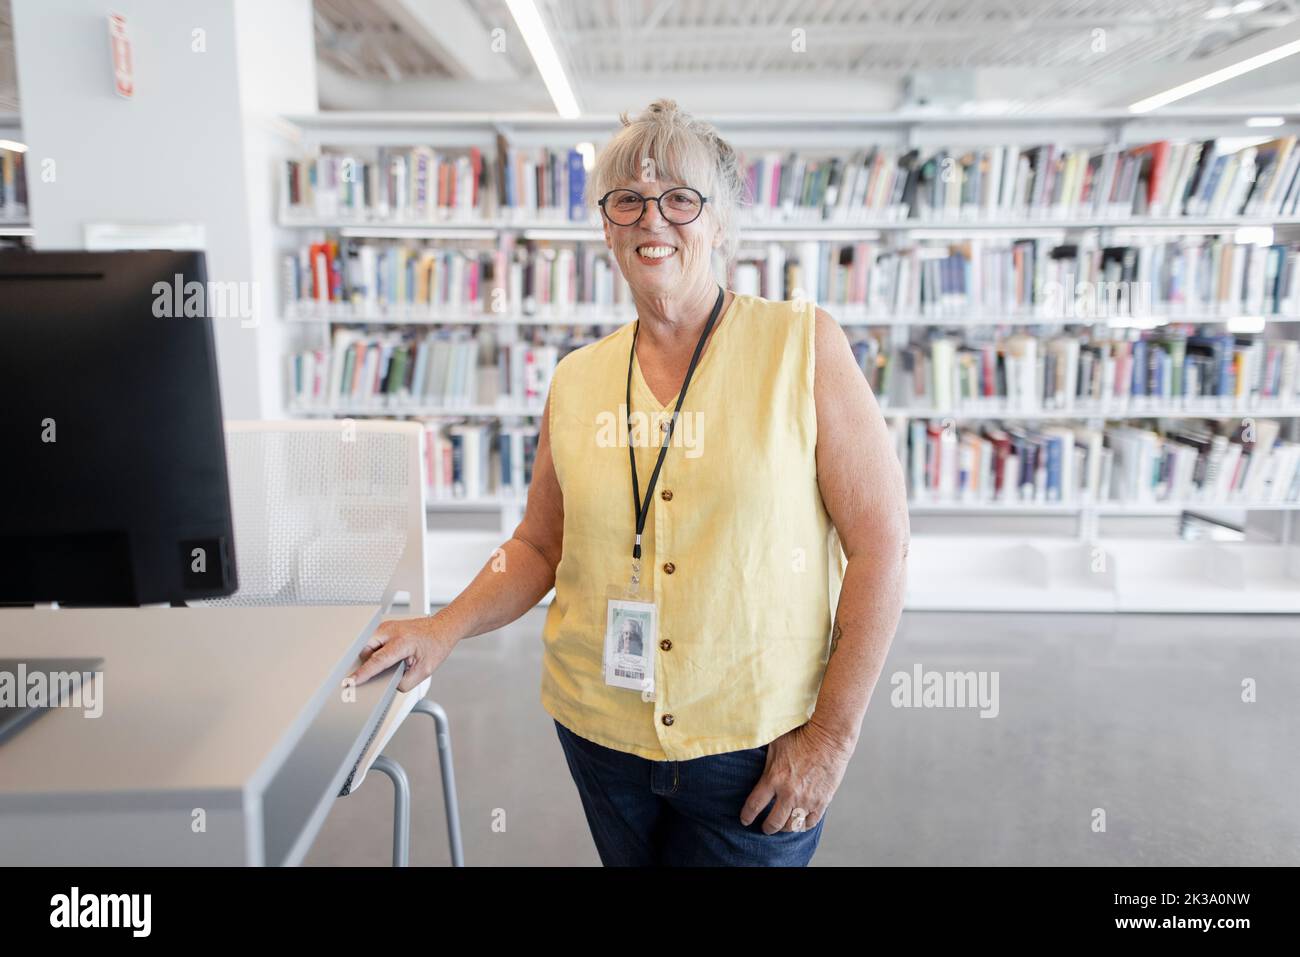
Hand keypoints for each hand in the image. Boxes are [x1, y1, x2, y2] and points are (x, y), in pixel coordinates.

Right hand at [345, 614, 459, 692]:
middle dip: (367, 663)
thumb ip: (406, 682)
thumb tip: (391, 686)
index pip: (377, 660)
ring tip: (390, 662)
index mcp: (402, 641)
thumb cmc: (436, 645)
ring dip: (373, 655)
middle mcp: (391, 631)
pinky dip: (377, 650)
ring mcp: (387, 626)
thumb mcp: (425, 670)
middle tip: (378, 672)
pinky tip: (390, 655)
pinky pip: (373, 640)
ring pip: (367, 644)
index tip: (351, 681)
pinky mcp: (386, 627)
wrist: (442, 628)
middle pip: (366, 650)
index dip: (363, 673)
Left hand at [740, 719, 853, 834]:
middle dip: (767, 828)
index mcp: (774, 778)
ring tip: (782, 825)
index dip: (747, 816)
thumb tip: (749, 758)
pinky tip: (799, 822)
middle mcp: (789, 793)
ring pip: (792, 826)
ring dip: (784, 828)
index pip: (754, 805)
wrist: (829, 738)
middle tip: (765, 828)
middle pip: (773, 823)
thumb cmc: (801, 736)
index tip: (745, 820)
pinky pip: (810, 823)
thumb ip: (763, 759)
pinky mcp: (822, 802)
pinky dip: (803, 825)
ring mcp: (806, 799)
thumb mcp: (775, 744)